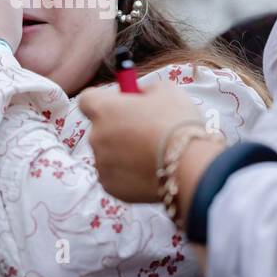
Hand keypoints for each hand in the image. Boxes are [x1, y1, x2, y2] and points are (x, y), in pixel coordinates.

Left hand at [77, 81, 210, 204]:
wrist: (188, 166)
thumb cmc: (176, 123)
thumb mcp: (166, 90)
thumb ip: (145, 89)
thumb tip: (139, 94)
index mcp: (103, 109)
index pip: (87, 99)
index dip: (104, 101)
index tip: (122, 104)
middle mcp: (95, 136)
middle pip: (100, 129)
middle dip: (117, 129)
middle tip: (145, 131)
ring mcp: (101, 164)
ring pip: (108, 154)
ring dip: (123, 152)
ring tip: (152, 154)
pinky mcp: (110, 187)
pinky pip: (115, 175)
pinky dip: (128, 174)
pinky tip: (149, 171)